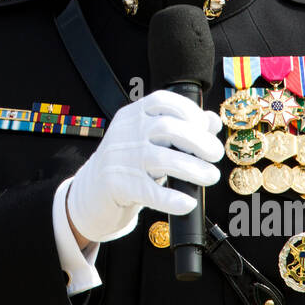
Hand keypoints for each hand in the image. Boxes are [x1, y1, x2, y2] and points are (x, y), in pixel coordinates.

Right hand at [66, 90, 221, 243]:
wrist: (89, 192)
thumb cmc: (127, 163)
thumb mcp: (148, 139)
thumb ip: (180, 127)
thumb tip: (212, 121)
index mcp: (132, 115)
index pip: (162, 101)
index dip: (189, 111)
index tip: (206, 128)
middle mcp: (125, 133)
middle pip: (166, 128)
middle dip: (198, 140)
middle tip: (215, 154)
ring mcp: (120, 159)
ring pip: (161, 159)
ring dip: (193, 168)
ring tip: (210, 176)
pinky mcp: (117, 186)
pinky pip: (150, 192)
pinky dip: (172, 198)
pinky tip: (188, 202)